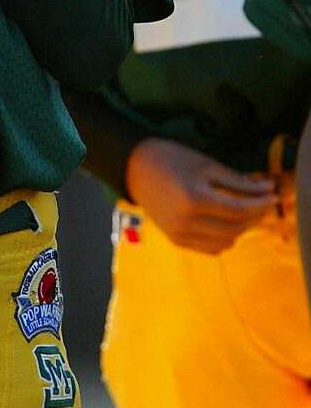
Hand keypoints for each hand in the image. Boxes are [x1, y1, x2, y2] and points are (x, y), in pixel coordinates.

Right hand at [125, 137, 275, 252]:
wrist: (134, 167)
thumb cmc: (171, 158)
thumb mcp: (205, 164)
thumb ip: (237, 181)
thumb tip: (267, 190)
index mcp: (193, 198)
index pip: (238, 209)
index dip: (260, 204)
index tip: (273, 195)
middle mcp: (187, 222)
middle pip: (235, 228)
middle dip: (254, 217)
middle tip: (262, 202)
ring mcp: (181, 235)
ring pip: (226, 242)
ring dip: (241, 229)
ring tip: (244, 212)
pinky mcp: (177, 241)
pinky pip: (211, 249)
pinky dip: (225, 239)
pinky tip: (226, 223)